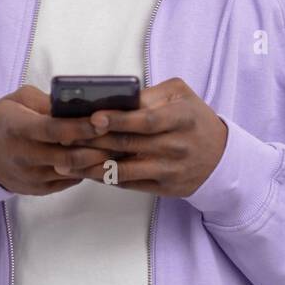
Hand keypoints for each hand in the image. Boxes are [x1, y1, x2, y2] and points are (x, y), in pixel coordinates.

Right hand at [0, 84, 126, 195]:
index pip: (53, 130)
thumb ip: (46, 102)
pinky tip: (101, 159)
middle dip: (98, 147)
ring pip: (73, 171)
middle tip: (122, 136)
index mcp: (17, 128)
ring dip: (97, 161)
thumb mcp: (18, 100)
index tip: (103, 120)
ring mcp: (31, 177)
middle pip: (68, 156)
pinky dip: (86, 170)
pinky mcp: (38, 190)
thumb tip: (79, 105)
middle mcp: (23, 156)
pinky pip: (69, 181)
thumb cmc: (3, 120)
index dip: (80, 126)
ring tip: (118, 148)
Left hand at [58, 77, 227, 196]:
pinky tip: (85, 172)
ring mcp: (170, 170)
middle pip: (128, 145)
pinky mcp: (164, 189)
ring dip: (92, 166)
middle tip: (64, 137)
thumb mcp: (180, 96)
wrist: (220, 157)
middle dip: (93, 141)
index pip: (145, 121)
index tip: (93, 117)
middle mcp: (176, 146)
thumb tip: (114, 99)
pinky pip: (129, 184)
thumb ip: (150, 95)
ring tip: (66, 161)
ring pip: (124, 170)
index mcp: (181, 118)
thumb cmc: (193, 118)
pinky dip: (105, 178)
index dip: (118, 120)